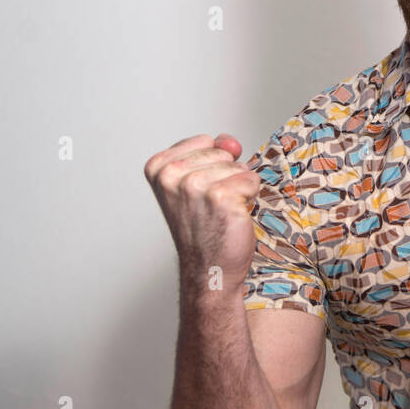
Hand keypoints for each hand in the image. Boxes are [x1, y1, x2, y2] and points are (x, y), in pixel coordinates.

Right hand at [143, 132, 261, 291]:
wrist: (209, 268)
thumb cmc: (203, 226)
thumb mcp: (197, 179)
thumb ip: (214, 151)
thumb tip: (231, 142)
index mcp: (159, 167)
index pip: (205, 140)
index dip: (212, 165)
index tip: (199, 192)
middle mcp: (171, 175)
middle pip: (223, 151)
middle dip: (227, 175)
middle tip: (211, 205)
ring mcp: (195, 185)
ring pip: (238, 166)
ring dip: (238, 188)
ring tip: (221, 211)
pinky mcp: (220, 196)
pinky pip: (251, 180)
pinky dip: (249, 198)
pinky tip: (231, 216)